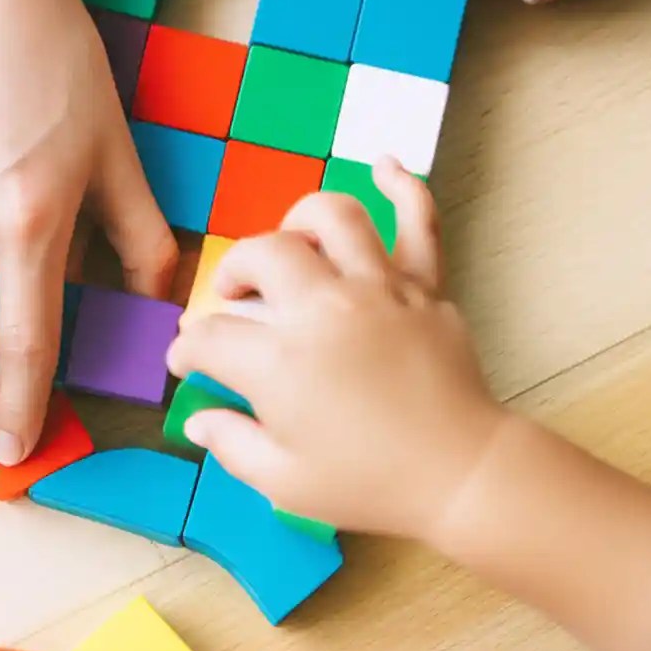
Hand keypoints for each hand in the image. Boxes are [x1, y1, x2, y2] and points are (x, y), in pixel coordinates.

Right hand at [168, 159, 507, 538]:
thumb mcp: (284, 482)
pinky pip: (418, 220)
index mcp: (280, 362)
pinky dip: (404, 186)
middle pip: (261, 256)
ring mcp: (378, 288)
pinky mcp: (424, 286)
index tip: (189, 363)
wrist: (461, 474)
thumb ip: (232, 445)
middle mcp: (324, 309)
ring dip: (298, 222)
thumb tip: (199, 420)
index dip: (188, 350)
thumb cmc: (370, 484)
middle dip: (233, 273)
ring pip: (331, 218)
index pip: (211, 337)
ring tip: (291, 247)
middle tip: (235, 300)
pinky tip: (386, 166)